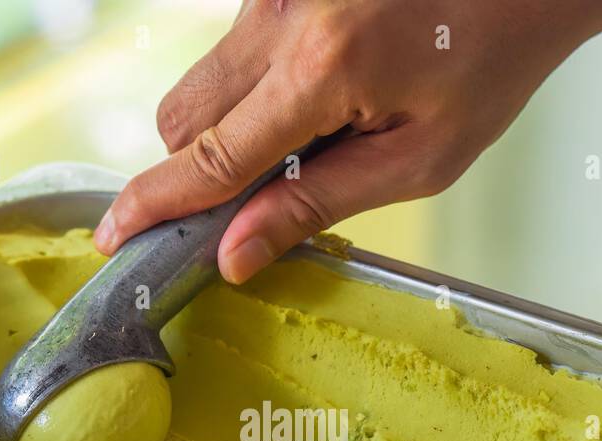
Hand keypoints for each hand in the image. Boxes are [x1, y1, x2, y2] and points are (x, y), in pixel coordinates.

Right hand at [94, 0, 601, 282]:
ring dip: (234, 124)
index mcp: (324, 69)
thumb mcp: (420, 159)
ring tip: (319, 125)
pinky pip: (231, 49)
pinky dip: (256, 85)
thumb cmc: (487, 62)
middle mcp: (283, 15)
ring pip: (201, 82)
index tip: (114, 237)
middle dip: (202, 168)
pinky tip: (325, 83)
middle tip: (268, 189)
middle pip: (183, 118)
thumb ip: (318, 206)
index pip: (213, 158)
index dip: (157, 205)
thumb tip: (236, 255)